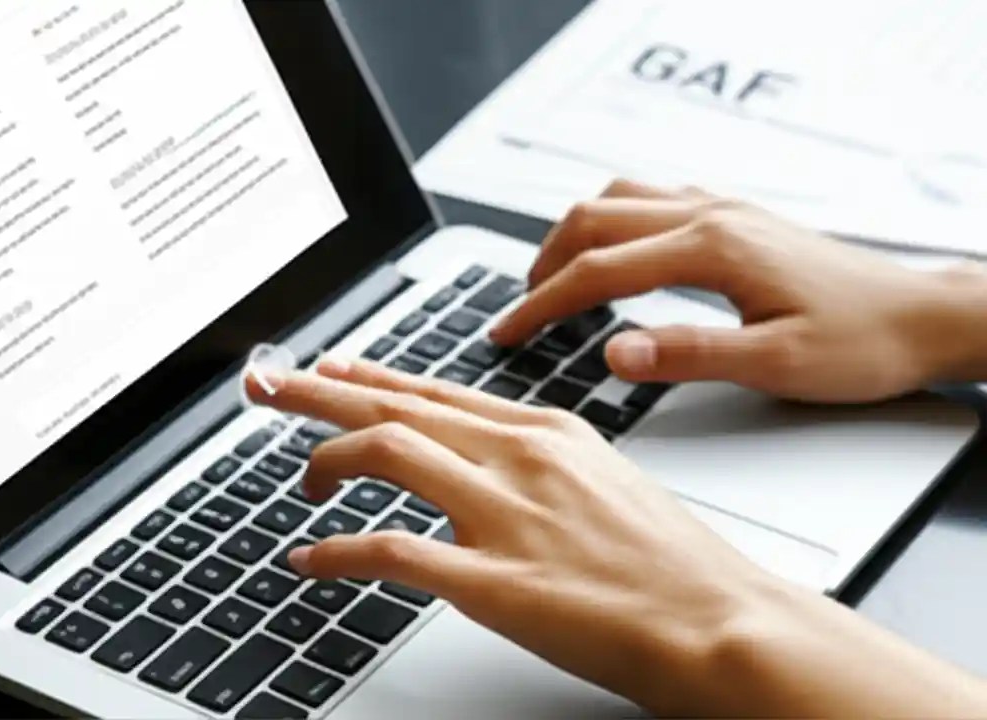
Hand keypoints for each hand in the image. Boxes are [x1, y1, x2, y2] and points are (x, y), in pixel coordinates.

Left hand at [247, 359, 782, 713]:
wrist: (724, 621)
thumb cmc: (675, 563)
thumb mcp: (606, 482)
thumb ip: (541, 465)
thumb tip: (486, 465)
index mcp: (546, 431)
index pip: (435, 390)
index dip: (370, 377)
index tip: (328, 369)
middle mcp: (518, 458)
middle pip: (395, 406)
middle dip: (319, 393)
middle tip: (267, 384)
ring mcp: (504, 514)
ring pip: (385, 453)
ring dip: (325, 459)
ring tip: (297, 477)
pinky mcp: (494, 580)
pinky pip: (391, 551)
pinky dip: (338, 553)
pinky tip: (312, 560)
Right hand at [490, 180, 986, 402]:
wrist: (924, 317)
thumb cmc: (863, 342)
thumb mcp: (776, 365)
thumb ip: (689, 354)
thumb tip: (615, 353)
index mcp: (712, 249)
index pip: (598, 270)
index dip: (542, 304)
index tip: (507, 332)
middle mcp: (711, 216)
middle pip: (595, 219)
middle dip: (543, 264)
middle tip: (517, 310)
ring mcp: (723, 210)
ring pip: (619, 198)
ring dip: (573, 233)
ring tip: (549, 277)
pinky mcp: (735, 217)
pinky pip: (651, 199)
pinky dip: (611, 219)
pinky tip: (613, 249)